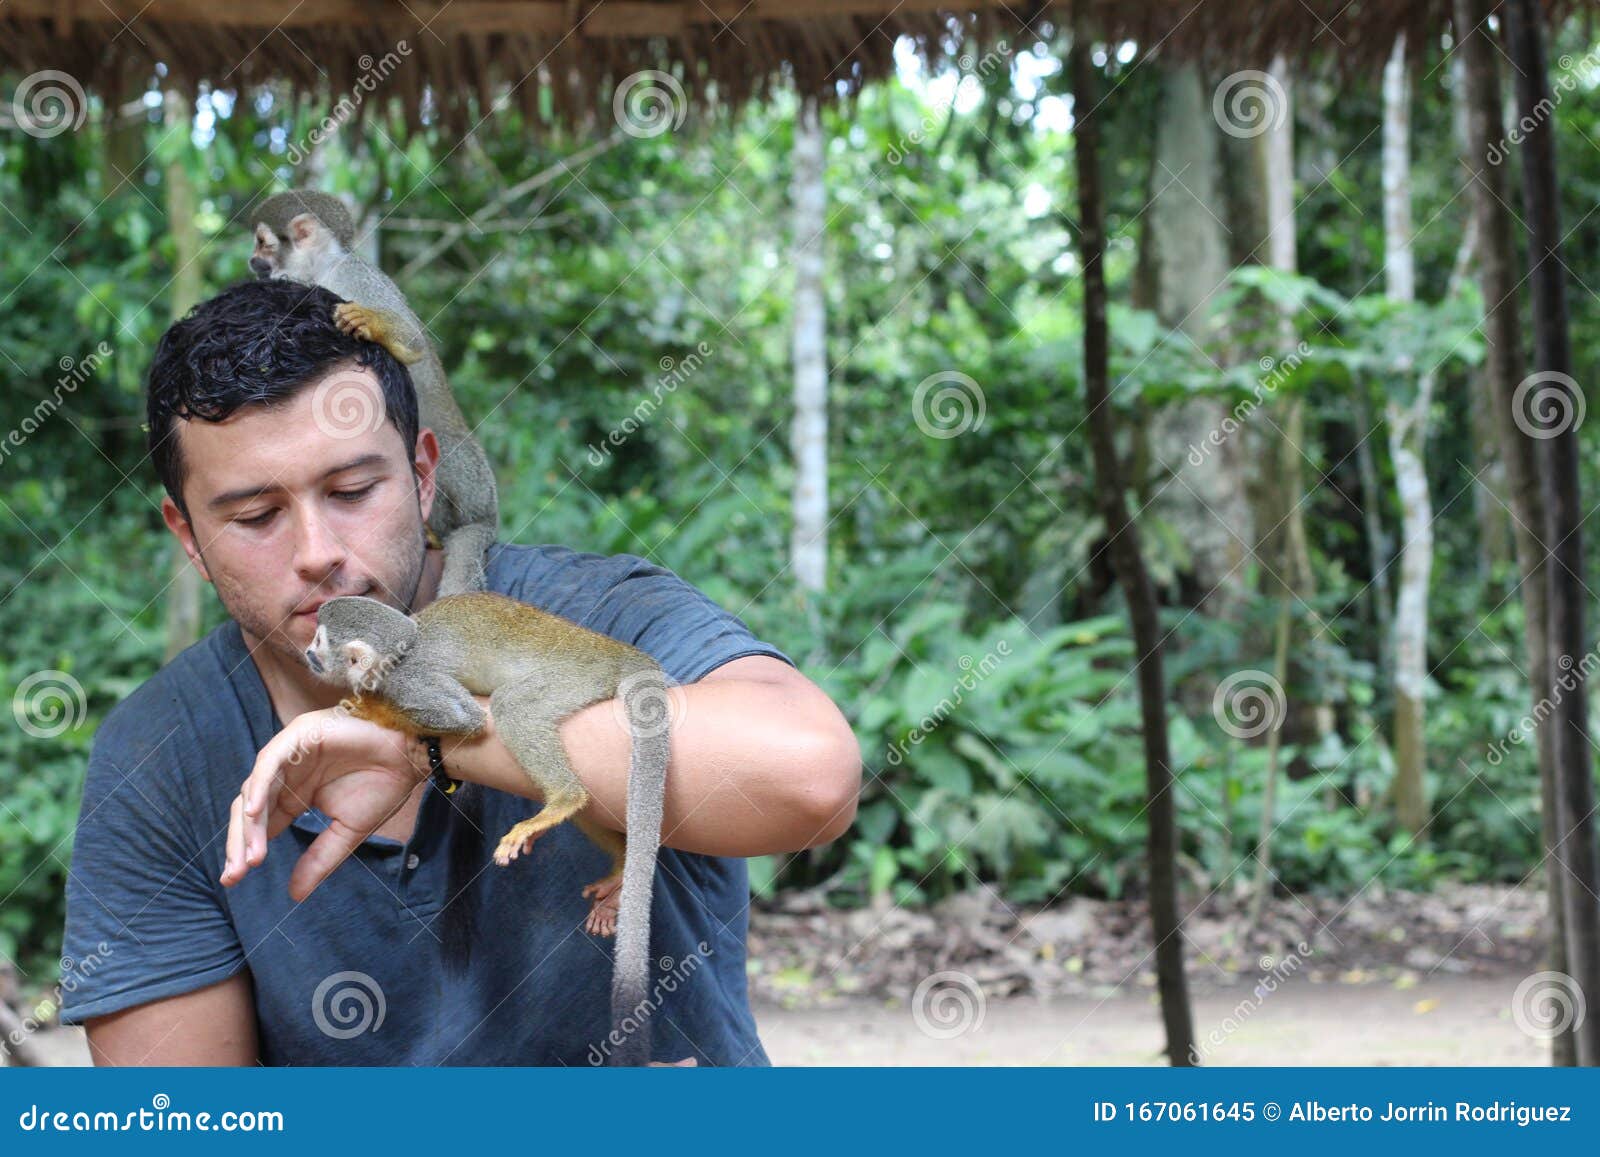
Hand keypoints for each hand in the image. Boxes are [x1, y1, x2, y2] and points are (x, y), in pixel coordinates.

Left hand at [220, 706, 426, 900]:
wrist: (412, 754)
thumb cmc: (385, 785)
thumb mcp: (347, 832)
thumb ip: (319, 859)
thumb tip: (294, 895)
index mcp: (296, 794)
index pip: (262, 824)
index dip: (246, 849)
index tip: (236, 879)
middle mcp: (287, 774)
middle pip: (250, 810)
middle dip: (240, 842)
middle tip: (235, 874)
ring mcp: (290, 753)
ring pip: (254, 789)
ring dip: (250, 824)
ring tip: (252, 855)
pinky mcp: (298, 735)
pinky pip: (270, 763)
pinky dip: (259, 787)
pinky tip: (254, 814)